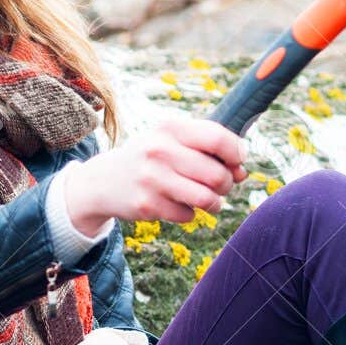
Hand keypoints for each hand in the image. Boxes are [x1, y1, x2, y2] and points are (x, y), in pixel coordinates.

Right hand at [62, 112, 248, 233]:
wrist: (103, 180)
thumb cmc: (151, 158)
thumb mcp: (172, 141)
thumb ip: (209, 149)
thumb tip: (242, 172)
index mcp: (171, 128)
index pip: (218, 139)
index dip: (236, 154)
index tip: (237, 162)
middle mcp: (160, 150)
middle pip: (217, 174)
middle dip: (227, 184)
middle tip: (220, 186)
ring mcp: (152, 179)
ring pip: (206, 198)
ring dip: (215, 203)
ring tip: (209, 200)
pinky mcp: (147, 204)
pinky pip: (188, 215)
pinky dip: (189, 213)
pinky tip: (177, 204)